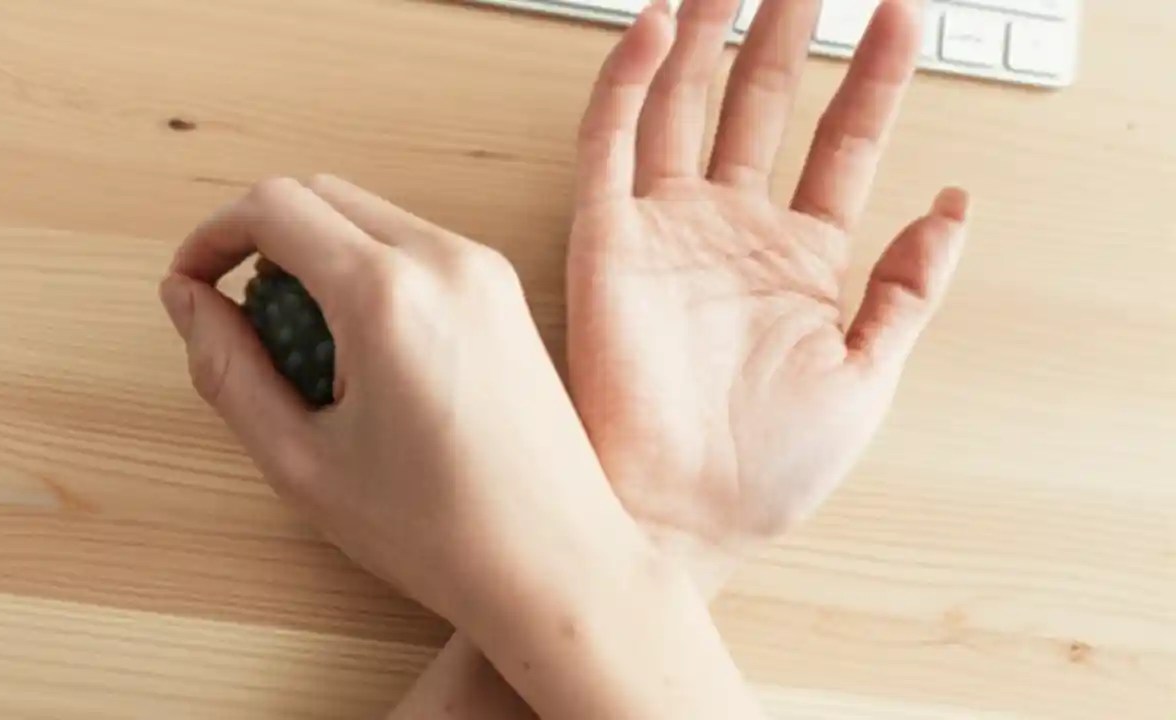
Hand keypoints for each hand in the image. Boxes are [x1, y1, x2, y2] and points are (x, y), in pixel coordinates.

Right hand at [161, 175, 647, 628]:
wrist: (559, 564)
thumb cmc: (434, 530)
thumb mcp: (301, 460)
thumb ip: (228, 367)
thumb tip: (185, 297)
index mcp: (388, 293)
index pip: (272, 206)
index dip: (211, 237)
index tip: (190, 288)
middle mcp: (445, 258)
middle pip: (321, 195)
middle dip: (261, 242)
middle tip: (244, 326)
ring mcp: (485, 270)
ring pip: (369, 217)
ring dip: (317, 258)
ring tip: (309, 357)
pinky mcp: (506, 291)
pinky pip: (414, 247)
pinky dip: (368, 274)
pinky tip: (365, 359)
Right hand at [567, 0, 968, 589]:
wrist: (683, 515)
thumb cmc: (766, 467)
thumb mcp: (869, 376)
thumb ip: (909, 287)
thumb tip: (952, 206)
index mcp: (799, 262)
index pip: (843, 144)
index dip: (876, 81)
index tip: (903, 19)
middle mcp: (731, 234)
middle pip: (764, 106)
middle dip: (788, 33)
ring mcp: (668, 231)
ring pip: (687, 106)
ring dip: (706, 37)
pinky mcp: (607, 241)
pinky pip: (612, 143)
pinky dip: (628, 83)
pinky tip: (657, 30)